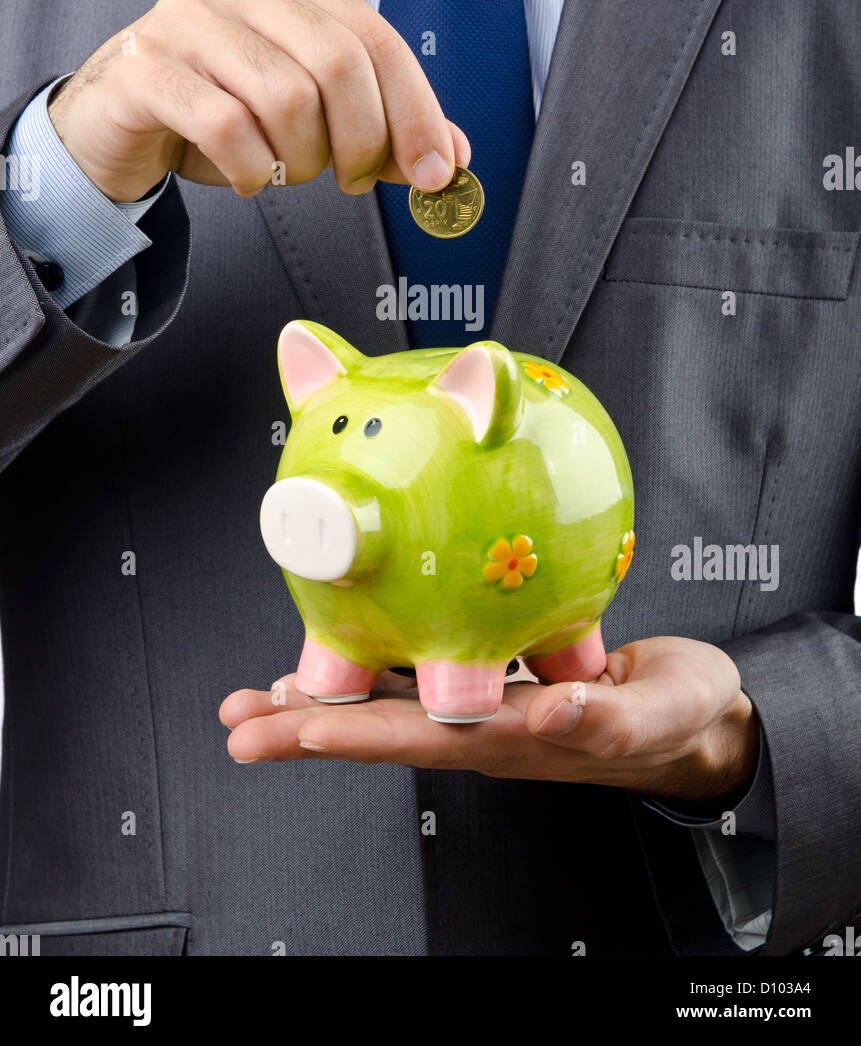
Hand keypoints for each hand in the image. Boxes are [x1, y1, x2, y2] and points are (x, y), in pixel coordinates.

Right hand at [48, 0, 468, 201]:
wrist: (121, 117)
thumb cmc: (226, 106)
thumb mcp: (312, 111)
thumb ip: (381, 126)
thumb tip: (452, 159)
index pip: (378, 39)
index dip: (417, 112)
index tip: (435, 173)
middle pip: (339, 64)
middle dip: (361, 141)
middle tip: (351, 181)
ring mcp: (183, 16)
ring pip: (286, 98)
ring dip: (300, 160)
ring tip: (284, 171)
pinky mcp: (145, 67)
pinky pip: (225, 127)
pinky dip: (250, 170)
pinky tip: (247, 176)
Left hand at [220, 636, 759, 803]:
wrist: (690, 718)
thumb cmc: (678, 714)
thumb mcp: (661, 713)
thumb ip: (609, 719)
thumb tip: (551, 713)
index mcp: (518, 741)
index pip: (428, 739)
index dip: (364, 733)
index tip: (301, 727)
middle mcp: (485, 733)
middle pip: (383, 734)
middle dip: (306, 731)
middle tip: (239, 729)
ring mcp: (481, 714)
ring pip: (385, 712)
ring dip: (314, 709)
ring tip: (249, 707)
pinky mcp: (488, 686)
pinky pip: (411, 685)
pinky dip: (360, 681)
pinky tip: (320, 674)